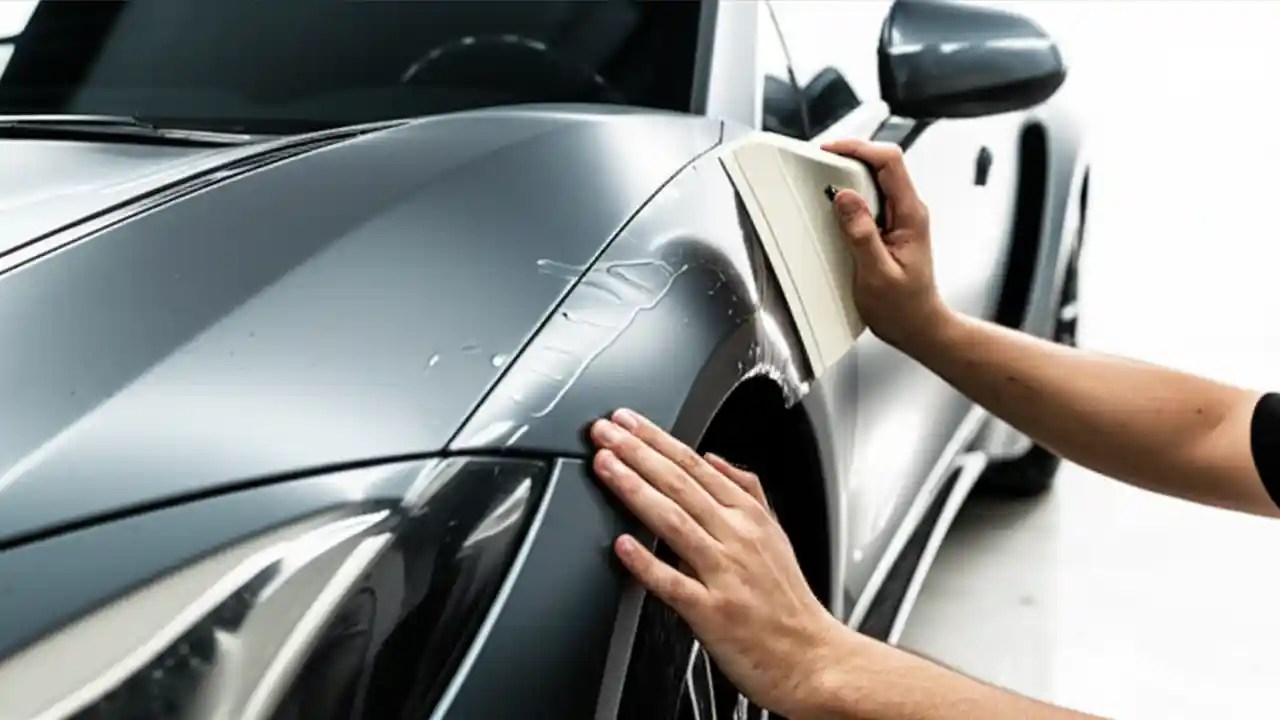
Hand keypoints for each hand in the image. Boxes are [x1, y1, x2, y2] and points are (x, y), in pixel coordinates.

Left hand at [590, 409, 858, 718]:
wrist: (813, 658)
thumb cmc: (789, 602)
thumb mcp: (777, 534)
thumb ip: (748, 492)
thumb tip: (717, 458)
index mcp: (749, 517)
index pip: (695, 465)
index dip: (657, 439)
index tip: (627, 421)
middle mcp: (736, 538)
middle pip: (680, 484)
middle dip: (637, 452)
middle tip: (606, 432)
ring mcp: (724, 574)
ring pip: (674, 521)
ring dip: (635, 490)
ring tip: (606, 467)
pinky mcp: (713, 612)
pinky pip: (674, 583)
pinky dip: (647, 563)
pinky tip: (622, 545)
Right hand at [822, 138, 951, 351]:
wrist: (917, 327)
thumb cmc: (903, 308)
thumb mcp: (877, 273)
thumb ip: (861, 234)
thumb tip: (845, 198)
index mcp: (911, 215)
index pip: (890, 162)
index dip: (859, 149)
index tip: (830, 151)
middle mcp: (908, 211)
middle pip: (881, 164)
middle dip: (850, 157)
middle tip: (820, 161)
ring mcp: (900, 218)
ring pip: (875, 180)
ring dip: (848, 176)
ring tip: (822, 179)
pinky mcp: (889, 227)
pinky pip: (870, 200)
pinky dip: (849, 196)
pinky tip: (834, 204)